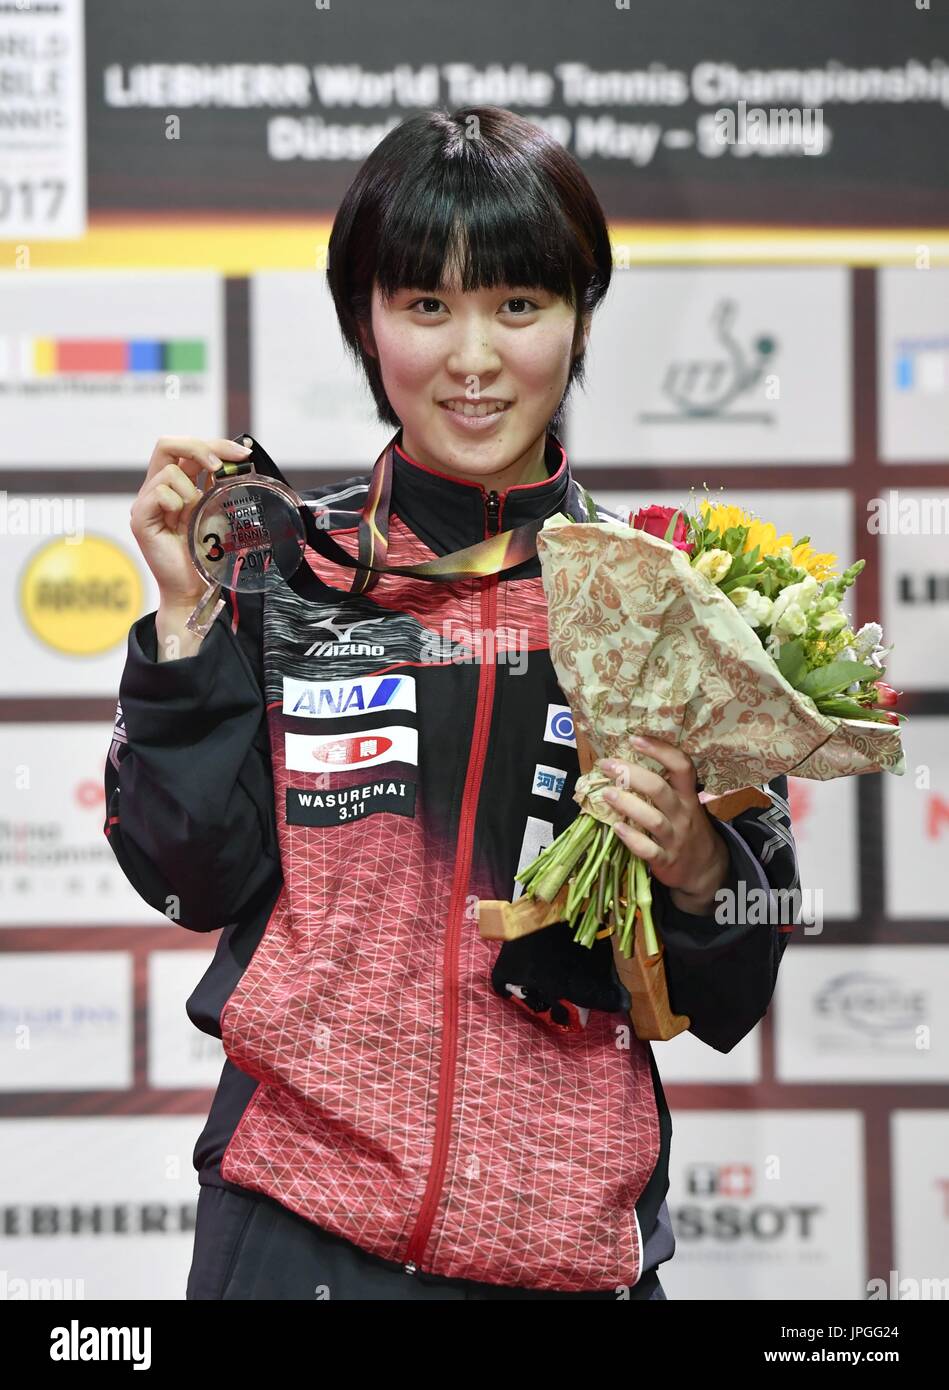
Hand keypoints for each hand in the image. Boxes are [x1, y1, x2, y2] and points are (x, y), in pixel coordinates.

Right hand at [129, 435, 251, 608]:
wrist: (195, 588)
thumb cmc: (208, 554)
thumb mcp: (219, 511)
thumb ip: (220, 485)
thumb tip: (240, 458)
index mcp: (175, 484)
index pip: (186, 448)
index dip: (215, 444)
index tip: (244, 454)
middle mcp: (156, 489)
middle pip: (168, 444)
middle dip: (200, 449)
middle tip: (220, 467)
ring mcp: (146, 504)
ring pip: (169, 471)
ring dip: (192, 491)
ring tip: (195, 516)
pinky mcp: (140, 520)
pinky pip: (159, 494)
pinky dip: (177, 503)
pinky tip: (182, 522)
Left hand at [597, 735, 730, 915]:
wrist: (705, 869)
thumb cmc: (686, 828)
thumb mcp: (684, 805)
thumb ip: (664, 787)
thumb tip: (626, 763)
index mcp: (687, 796)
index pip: (681, 766)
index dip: (660, 750)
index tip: (635, 738)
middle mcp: (683, 813)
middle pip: (660, 789)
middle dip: (632, 775)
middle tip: (607, 765)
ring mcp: (675, 838)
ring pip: (653, 818)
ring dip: (627, 804)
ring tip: (607, 793)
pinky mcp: (666, 860)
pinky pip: (649, 850)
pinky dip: (632, 839)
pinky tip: (616, 828)